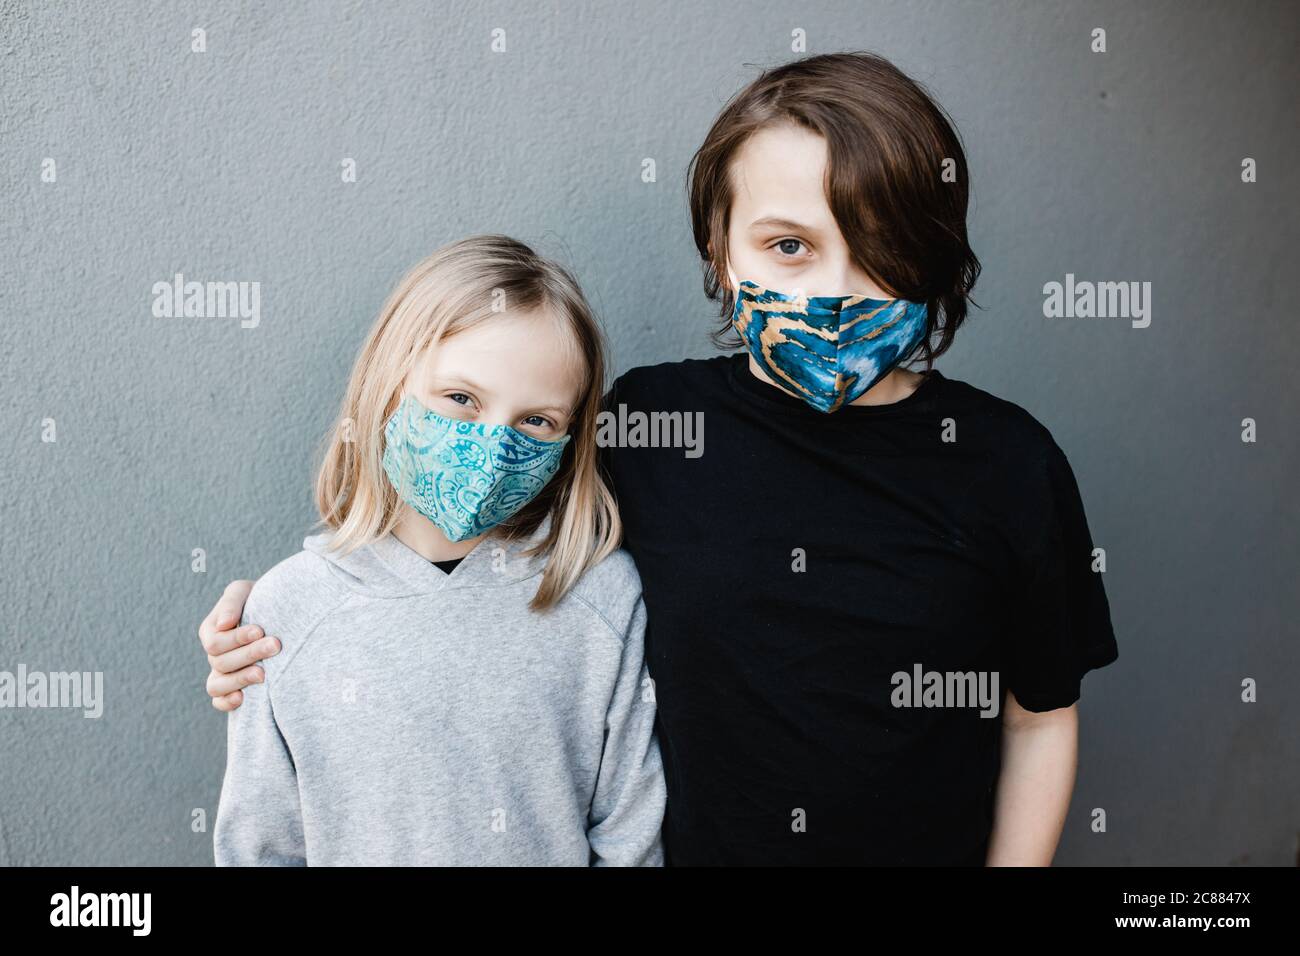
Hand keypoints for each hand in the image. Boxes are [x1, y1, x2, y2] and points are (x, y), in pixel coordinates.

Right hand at [199, 580, 280, 711]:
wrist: (277, 612)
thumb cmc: (258, 598)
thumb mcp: (243, 591)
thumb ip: (231, 604)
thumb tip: (224, 625)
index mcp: (211, 630)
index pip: (215, 642)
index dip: (237, 638)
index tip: (260, 630)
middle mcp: (214, 654)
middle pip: (220, 662)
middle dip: (250, 654)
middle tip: (275, 645)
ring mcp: (221, 672)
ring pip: (216, 685)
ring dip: (239, 680)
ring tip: (264, 674)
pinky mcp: (232, 687)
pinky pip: (219, 701)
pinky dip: (226, 702)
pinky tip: (242, 698)